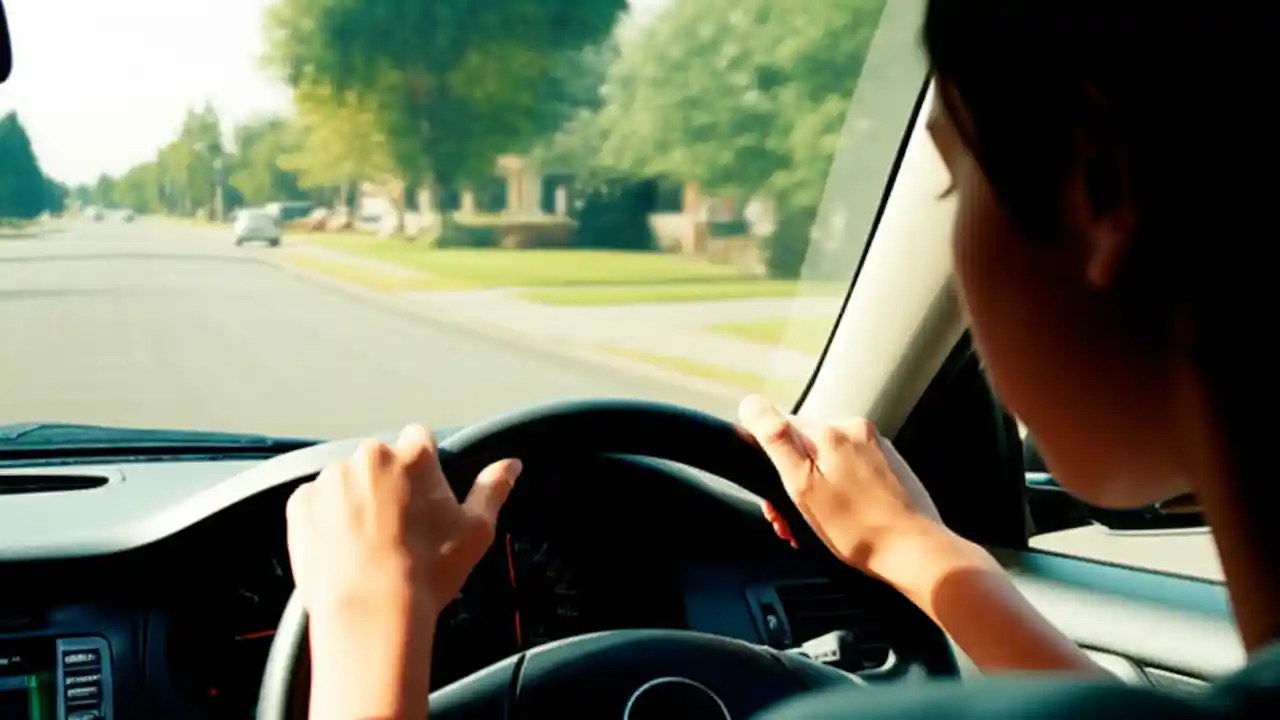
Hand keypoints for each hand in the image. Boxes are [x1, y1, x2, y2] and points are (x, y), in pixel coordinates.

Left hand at [287, 423, 521, 618]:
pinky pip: (314, 502)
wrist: (370, 611)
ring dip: (355, 499)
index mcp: (413, 456)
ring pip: (346, 480)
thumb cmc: (428, 570)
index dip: (422, 466)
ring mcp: (330, 479)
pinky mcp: (300, 504)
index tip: (422, 493)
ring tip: (366, 543)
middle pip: (380, 460)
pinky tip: (341, 549)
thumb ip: (493, 489)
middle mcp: (369, 457)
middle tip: (397, 526)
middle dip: (387, 482)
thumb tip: (511, 464)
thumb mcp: (476, 531)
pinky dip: (325, 519)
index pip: (419, 439)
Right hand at [739, 396, 943, 578]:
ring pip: (830, 461)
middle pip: (806, 447)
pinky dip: (843, 492)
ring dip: (817, 489)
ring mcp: (878, 447)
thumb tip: (752, 404)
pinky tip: (845, 520)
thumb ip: (777, 442)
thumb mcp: (803, 486)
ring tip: (820, 527)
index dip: (770, 462)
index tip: (776, 498)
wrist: (916, 551)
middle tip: (792, 523)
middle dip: (794, 481)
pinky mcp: (893, 466)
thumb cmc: (857, 527)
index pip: (780, 429)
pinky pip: (854, 471)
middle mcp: (856, 430)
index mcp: (830, 431)